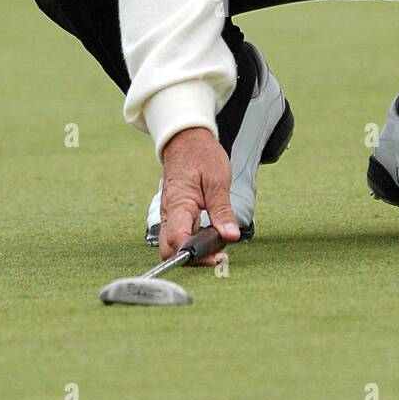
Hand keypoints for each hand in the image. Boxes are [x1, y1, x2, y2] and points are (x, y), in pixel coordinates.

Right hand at [159, 127, 241, 264]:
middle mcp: (168, 214)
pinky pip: (179, 235)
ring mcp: (169, 215)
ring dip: (194, 252)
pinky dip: (193, 242)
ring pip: (173, 245)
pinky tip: (211, 238)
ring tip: (220, 247)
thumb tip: (230, 236)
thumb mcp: (218, 180)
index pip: (177, 239)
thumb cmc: (201, 156)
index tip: (215, 257)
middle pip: (170, 249)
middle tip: (220, 257)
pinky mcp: (174, 215)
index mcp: (178, 204)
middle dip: (193, 259)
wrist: (185, 140)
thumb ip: (222, 210)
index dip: (194, 254)